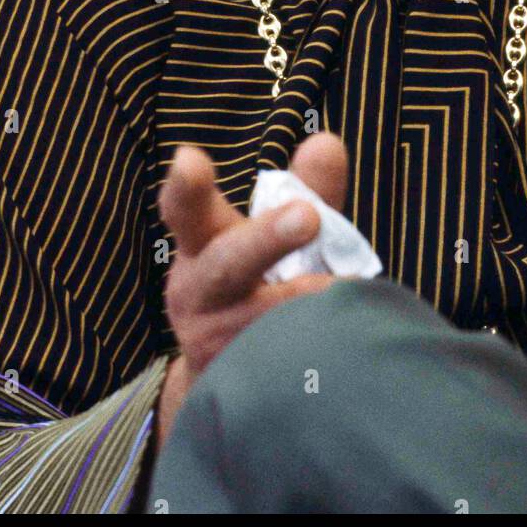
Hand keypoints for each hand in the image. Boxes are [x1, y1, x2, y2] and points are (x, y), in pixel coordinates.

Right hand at [157, 131, 348, 399]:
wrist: (232, 379)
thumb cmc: (260, 282)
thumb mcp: (273, 233)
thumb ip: (304, 189)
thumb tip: (327, 140)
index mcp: (201, 242)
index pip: (184, 208)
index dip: (186, 187)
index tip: (190, 159)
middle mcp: (199, 290)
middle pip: (226, 264)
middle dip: (266, 239)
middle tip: (310, 215)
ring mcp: (216, 342)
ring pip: (258, 319)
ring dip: (303, 302)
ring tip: (342, 290)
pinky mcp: (238, 385)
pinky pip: (281, 365)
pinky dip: (315, 348)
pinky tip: (342, 341)